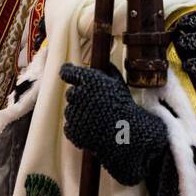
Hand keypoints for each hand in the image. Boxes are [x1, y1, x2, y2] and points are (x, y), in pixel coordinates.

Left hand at [61, 63, 167, 185]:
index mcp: (88, 80)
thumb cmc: (125, 106)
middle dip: (80, 96)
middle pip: (71, 93)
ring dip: (79, 112)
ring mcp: (74, 113)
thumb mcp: (119, 84)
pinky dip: (78, 126)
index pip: (68, 72)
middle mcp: (78, 94)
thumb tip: (105, 63)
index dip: (67, 71)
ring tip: (97, 118)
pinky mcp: (73, 129)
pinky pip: (69, 126)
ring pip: (70, 110)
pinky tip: (92, 127)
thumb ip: (109, 71)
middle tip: (94, 103)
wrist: (128, 133)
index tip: (68, 71)